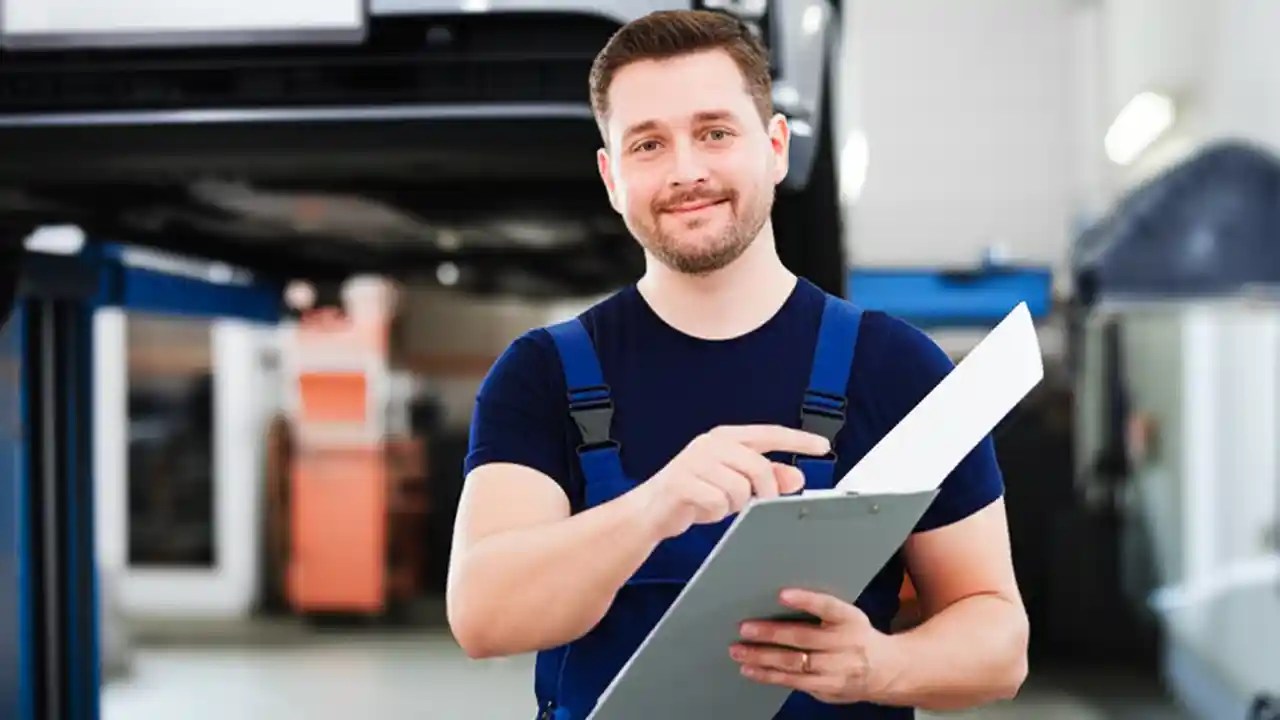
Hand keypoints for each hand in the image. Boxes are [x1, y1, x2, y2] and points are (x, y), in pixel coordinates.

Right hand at [635, 425, 829, 539]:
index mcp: (726, 438)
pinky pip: (717, 503)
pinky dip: (715, 513)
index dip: (798, 439)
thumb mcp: (735, 483)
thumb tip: (797, 478)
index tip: (823, 446)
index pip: (770, 433)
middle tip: (753, 502)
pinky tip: (702, 509)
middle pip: (759, 468)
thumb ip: (767, 477)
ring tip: (717, 503)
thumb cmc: (696, 493)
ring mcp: (695, 461)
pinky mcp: (682, 482)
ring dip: (733, 505)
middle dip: (763, 491)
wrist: (651, 510)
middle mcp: (711, 444)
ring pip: (740, 489)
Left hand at [730, 589, 895, 704]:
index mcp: (850, 619)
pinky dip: (769, 676)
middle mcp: (844, 644)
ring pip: (795, 664)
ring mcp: (835, 669)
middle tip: (744, 628)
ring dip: (763, 657)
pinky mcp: (827, 689)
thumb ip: (820, 610)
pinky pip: (793, 683)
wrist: (886, 670)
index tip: (782, 594)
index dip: (805, 600)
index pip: (828, 607)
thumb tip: (778, 599)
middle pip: (804, 638)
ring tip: (738, 651)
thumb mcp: (847, 616)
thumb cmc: (855, 635)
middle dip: (771, 633)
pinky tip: (750, 670)